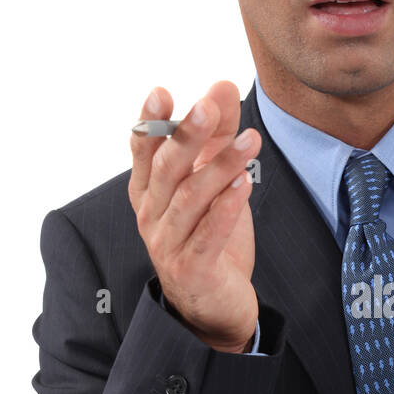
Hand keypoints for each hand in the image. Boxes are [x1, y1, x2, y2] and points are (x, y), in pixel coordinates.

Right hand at [128, 81, 261, 352]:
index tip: (161, 92)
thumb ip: (216, 136)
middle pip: (166, 169)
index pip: (144, 151)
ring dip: (220, 167)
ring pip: (190, 199)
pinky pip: (208, 235)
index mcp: (149, 192)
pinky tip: (243, 184)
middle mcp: (152, 216)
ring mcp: (169, 244)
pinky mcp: (194, 268)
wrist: (214, 307)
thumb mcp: (214, 182)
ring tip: (249, 141)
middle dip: (186, 136)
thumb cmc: (210, 240)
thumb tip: (221, 86)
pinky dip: (225, 208)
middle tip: (207, 106)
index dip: (151, 122)